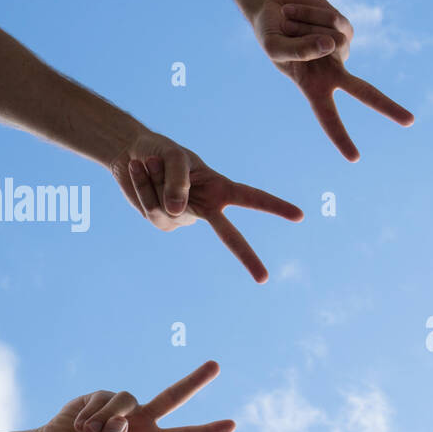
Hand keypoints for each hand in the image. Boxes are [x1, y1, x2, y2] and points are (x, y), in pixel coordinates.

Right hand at [36, 361, 234, 431]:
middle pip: (173, 397)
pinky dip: (89, 412)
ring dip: (104, 416)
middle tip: (216, 365)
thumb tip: (123, 421)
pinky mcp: (104, 395)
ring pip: (126, 399)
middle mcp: (143, 420)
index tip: (232, 425)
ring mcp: (125, 406)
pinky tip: (78, 423)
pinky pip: (103, 396)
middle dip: (195, 380)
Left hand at [109, 131, 302, 281]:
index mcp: (220, 188)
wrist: (132, 155)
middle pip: (229, 234)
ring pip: (171, 205)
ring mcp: (184, 218)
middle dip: (247, 256)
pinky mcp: (163, 222)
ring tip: (150, 162)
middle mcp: (206, 207)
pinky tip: (138, 170)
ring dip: (155, 177)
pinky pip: (151, 206)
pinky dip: (141, 183)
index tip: (300, 216)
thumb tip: (176, 214)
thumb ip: (178, 182)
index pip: (251, 199)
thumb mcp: (173, 157)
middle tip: (264, 279)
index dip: (275, 206)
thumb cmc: (162, 152)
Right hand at [254, 0, 413, 161]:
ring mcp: (341, 50)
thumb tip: (331, 44)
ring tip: (288, 23)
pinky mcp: (345, 28)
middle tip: (411, 122)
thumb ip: (300, 50)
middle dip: (388, 107)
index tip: (355, 158)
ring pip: (331, 41)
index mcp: (314, 88)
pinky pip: (334, 22)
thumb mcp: (274, 47)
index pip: (329, 118)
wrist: (272, 2)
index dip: (340, 138)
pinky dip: (311, 14)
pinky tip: (298, 12)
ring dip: (302, 27)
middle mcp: (333, 73)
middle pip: (366, 92)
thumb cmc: (270, 32)